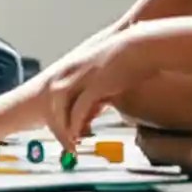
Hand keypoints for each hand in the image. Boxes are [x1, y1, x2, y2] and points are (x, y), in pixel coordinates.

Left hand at [45, 32, 158, 153]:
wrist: (140, 47)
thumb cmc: (126, 61)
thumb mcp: (104, 76)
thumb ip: (96, 92)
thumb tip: (95, 109)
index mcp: (70, 68)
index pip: (53, 96)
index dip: (56, 116)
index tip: (61, 132)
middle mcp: (70, 71)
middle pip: (52, 103)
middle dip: (55, 125)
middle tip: (64, 143)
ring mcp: (80, 77)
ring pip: (61, 107)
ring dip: (62, 127)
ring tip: (70, 144)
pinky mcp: (94, 84)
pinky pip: (78, 109)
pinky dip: (75, 124)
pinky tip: (78, 136)